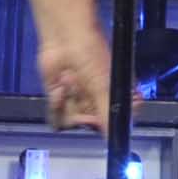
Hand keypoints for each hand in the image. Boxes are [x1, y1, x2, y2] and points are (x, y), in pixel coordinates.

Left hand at [32, 3, 112, 132]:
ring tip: (69, 81)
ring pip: (74, 123)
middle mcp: (101, 104)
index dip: (109, 125)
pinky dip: (57, 105)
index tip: (100, 118)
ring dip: (69, 103)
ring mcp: (81, 104)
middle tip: (82, 97)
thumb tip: (115, 139)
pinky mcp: (62, 103)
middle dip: (84, 111)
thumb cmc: (90, 54)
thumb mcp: (103, 85)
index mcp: (119, 99)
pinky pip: (58, 118)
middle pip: (94, 126)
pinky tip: (60, 87)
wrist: (63, 39)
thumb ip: (108, 114)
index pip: (120, 123)